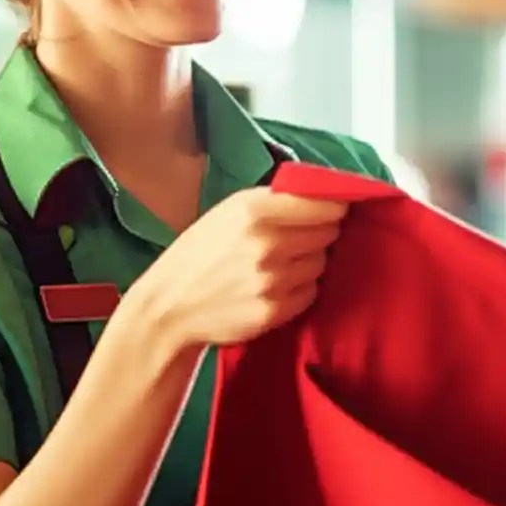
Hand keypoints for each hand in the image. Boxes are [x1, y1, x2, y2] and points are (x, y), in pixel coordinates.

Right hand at [126, 187, 348, 349]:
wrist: (170, 307)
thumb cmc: (200, 253)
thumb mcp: (228, 211)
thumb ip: (275, 200)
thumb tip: (325, 194)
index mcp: (254, 210)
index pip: (323, 204)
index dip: (333, 205)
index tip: (335, 208)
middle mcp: (267, 244)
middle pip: (327, 232)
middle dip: (319, 232)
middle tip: (297, 237)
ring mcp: (272, 280)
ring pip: (320, 263)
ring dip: (308, 261)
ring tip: (280, 263)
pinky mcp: (275, 311)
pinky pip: (310, 292)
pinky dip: (299, 288)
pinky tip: (275, 286)